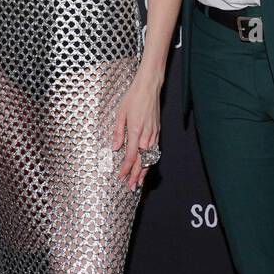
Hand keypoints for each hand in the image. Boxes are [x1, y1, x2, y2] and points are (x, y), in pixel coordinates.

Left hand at [112, 69, 160, 189]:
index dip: (126, 169)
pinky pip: (154, 150)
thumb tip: (115, 147)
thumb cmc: (134, 98)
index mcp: (136, 131)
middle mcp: (147, 135)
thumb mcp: (120, 113)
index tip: (121, 177)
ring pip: (150, 157)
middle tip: (131, 186)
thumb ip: (118, 132)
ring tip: (139, 181)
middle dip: (136, 175)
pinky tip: (147, 165)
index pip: (131, 156)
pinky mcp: (157, 131)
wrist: (149, 87)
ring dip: (145, 170)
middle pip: (143, 161)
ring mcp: (154, 134)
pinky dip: (151, 160)